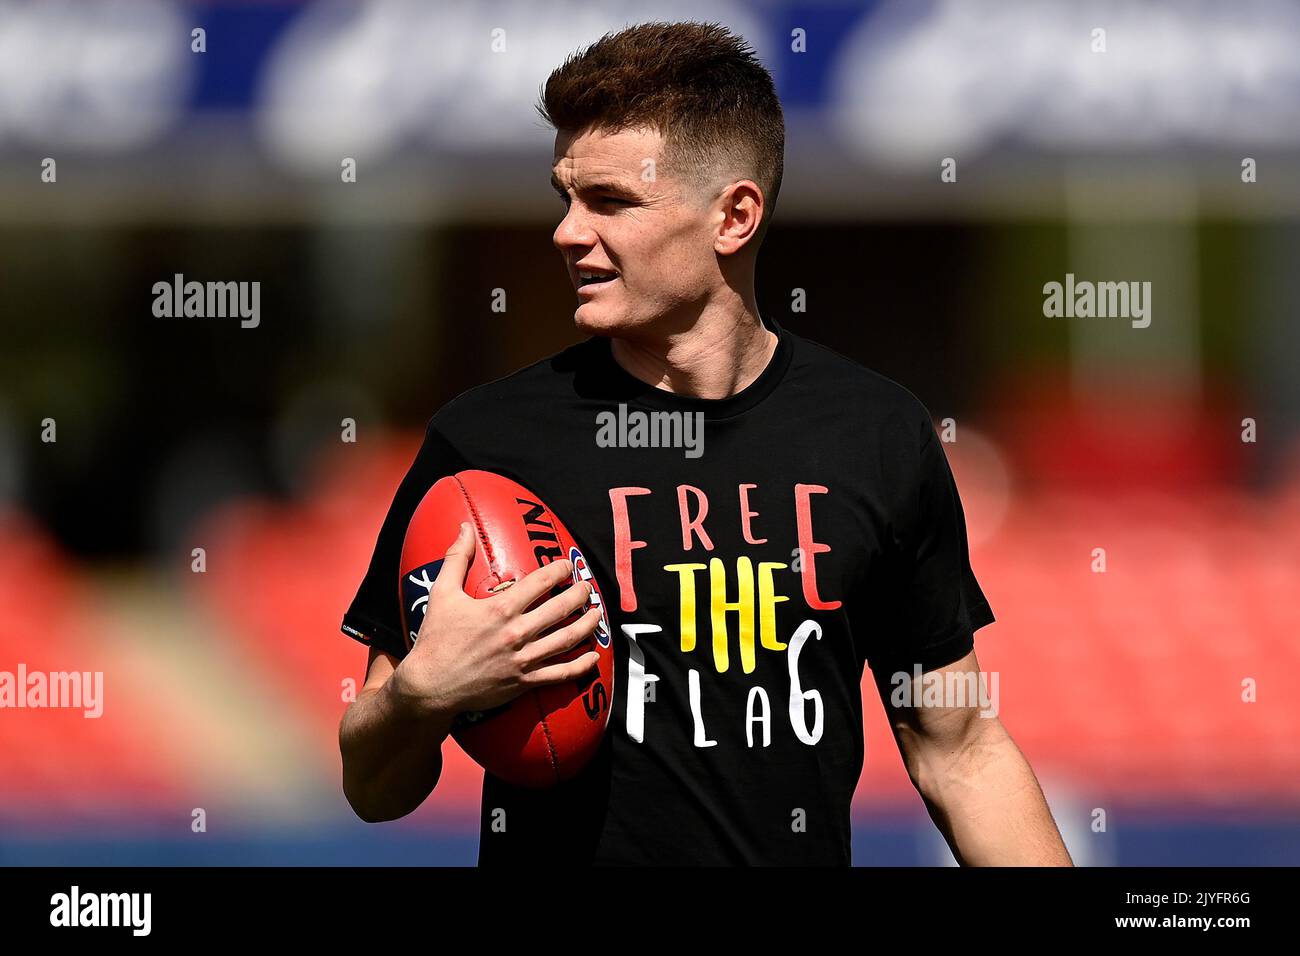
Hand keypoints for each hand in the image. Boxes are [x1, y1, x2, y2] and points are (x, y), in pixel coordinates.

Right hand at [390, 521, 602, 718]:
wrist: (430, 686)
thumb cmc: (435, 639)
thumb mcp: (442, 593)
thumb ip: (457, 558)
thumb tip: (464, 527)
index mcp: (500, 609)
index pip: (541, 582)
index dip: (560, 569)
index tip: (567, 565)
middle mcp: (517, 633)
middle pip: (562, 608)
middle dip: (580, 594)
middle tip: (587, 587)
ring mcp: (524, 659)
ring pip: (568, 639)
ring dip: (588, 624)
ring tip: (597, 613)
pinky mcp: (525, 682)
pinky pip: (561, 674)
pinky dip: (581, 666)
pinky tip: (593, 656)